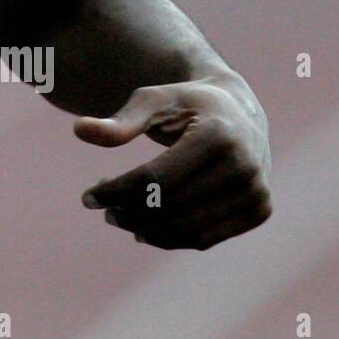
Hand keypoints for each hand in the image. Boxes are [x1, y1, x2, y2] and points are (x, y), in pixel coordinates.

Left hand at [74, 77, 271, 249]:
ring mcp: (256, 192)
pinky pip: (205, 238)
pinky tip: (143, 229)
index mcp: (218, 135)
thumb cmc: (186, 104)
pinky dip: (169, 238)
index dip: (116, 191)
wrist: (238, 111)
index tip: (88, 198)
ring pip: (186, 229)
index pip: (156, 178)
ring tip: (117, 217)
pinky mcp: (260, 211)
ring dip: (144, 229)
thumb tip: (78, 129)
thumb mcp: (153, 100)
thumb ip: (119, 121)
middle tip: (103, 208)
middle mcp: (244, 166)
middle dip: (127, 211)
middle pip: (170, 206)